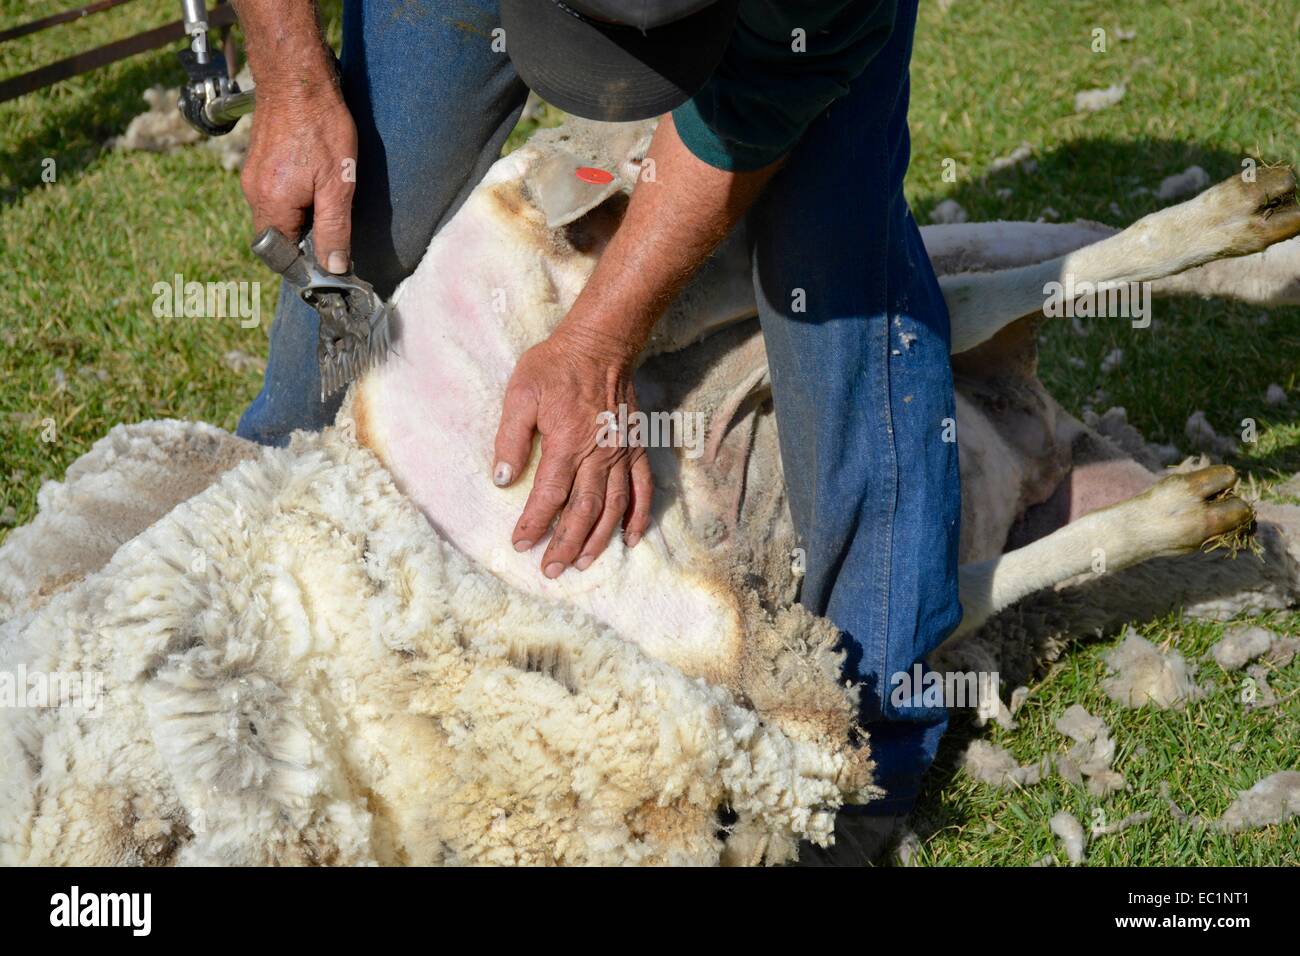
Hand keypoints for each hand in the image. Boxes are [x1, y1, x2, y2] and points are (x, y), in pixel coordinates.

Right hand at [239, 84, 356, 272]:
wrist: (296, 78)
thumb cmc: (320, 126)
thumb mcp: (338, 184)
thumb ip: (334, 229)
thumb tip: (334, 267)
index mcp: (271, 205)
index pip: (280, 256)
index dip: (304, 263)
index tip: (329, 261)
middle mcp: (254, 193)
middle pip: (277, 237)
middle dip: (304, 240)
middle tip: (334, 227)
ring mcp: (252, 176)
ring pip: (276, 215)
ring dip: (301, 217)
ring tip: (327, 197)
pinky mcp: (258, 162)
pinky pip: (274, 195)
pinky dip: (295, 199)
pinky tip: (316, 180)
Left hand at [492, 328, 652, 576]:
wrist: (601, 343)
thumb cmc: (556, 366)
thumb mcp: (520, 393)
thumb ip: (510, 438)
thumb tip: (501, 479)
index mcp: (567, 442)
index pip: (549, 495)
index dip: (534, 524)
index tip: (520, 545)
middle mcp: (599, 454)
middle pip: (584, 511)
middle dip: (565, 544)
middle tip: (550, 571)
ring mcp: (622, 453)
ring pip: (613, 507)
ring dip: (599, 540)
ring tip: (581, 563)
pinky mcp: (637, 448)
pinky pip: (642, 489)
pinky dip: (638, 516)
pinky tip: (629, 539)